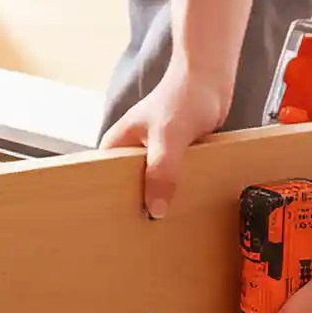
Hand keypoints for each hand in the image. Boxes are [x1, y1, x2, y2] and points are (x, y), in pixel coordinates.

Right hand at [99, 63, 229, 218]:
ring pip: (151, 187)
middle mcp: (130, 153)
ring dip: (160, 201)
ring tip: (165, 226)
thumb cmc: (184, 98)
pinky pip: (170, 182)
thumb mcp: (169, 138)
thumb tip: (155, 211)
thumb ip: (161, 172)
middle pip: (127, 189)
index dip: (107, 204)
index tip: (116, 227)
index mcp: (115, 146)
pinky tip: (183, 208)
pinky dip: (177, 192)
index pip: (101, 182)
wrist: (210, 79)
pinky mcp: (173, 158)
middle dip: (136, 207)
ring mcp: (151, 156)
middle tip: (144, 234)